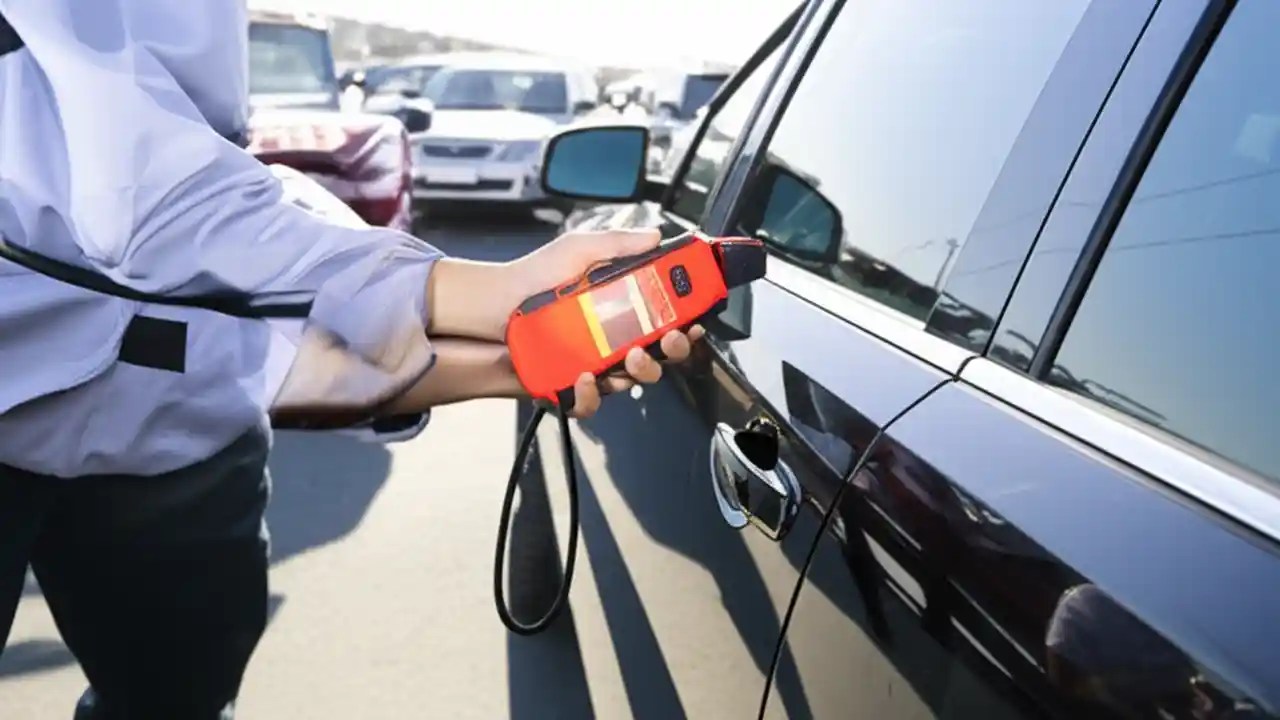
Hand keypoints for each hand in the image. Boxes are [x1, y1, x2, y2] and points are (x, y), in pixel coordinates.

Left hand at [503, 228, 704, 417]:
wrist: (494, 303)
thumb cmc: (535, 277)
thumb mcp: (579, 249)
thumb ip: (620, 244)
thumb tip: (656, 236)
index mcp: (623, 312)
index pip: (667, 324)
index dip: (687, 327)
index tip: (695, 321)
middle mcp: (613, 342)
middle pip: (660, 358)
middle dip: (673, 351)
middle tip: (669, 338)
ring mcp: (593, 367)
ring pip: (631, 382)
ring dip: (640, 372)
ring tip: (631, 355)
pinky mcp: (568, 387)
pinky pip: (590, 403)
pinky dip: (592, 395)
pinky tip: (586, 375)